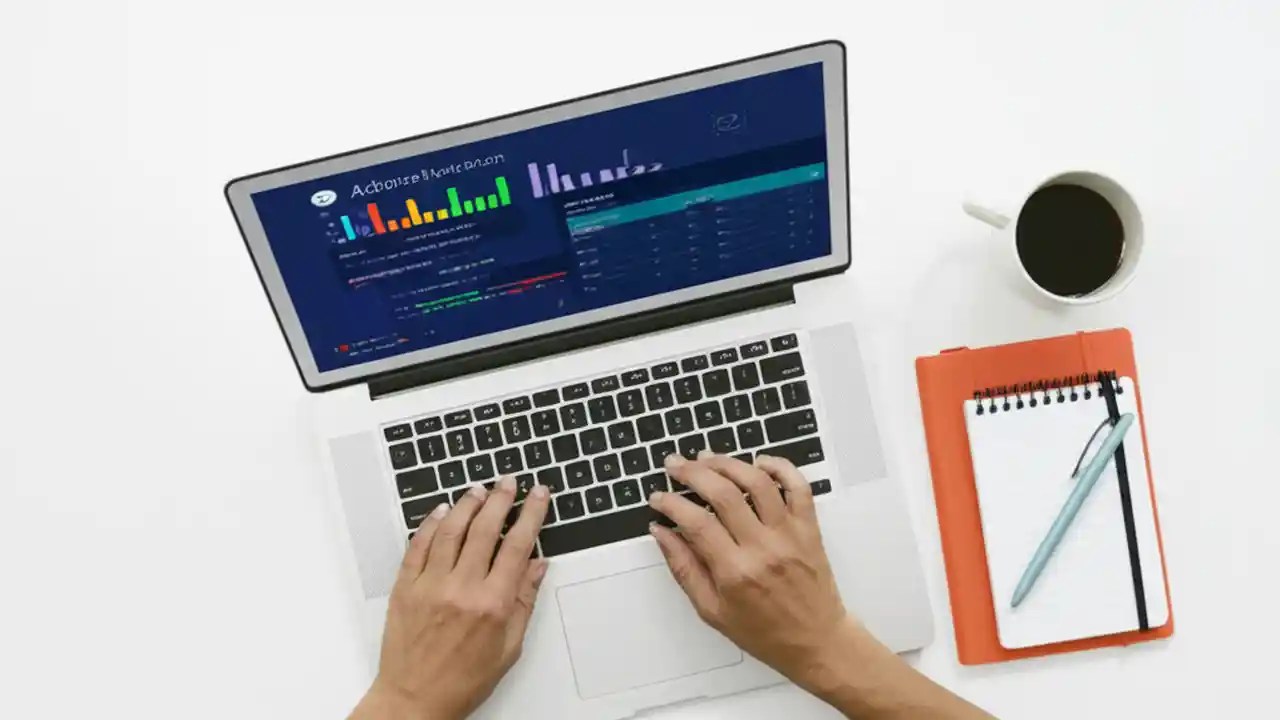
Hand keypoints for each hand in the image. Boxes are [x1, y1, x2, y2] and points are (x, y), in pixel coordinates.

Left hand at [350, 477, 550, 719]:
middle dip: (501, 499)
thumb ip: (524, 601)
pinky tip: (443, 512)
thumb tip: (537, 565)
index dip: (531, 514)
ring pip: (451, 530)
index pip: (517, 545)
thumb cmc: (462, 681)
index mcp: (493, 604)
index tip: (538, 496)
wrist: (414, 701)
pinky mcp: (405, 588)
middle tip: (509, 482)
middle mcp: (461, 589)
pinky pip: (418, 546)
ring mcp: (430, 586)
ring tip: (479, 490)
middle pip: (485, 529)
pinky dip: (431, 524)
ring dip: (468, 504)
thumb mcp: (509, 647)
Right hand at [647, 452, 853, 694]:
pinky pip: (799, 487)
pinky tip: (759, 463)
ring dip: (728, 463)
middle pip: (724, 493)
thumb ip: (683, 568)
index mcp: (735, 573)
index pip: (696, 522)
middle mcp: (763, 549)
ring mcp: (789, 535)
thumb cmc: (764, 632)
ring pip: (758, 482)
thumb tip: (661, 532)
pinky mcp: (809, 528)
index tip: (658, 497)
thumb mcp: (711, 610)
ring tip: (707, 458)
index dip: (671, 503)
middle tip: (675, 465)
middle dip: (692, 472)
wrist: (816, 642)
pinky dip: (780, 467)